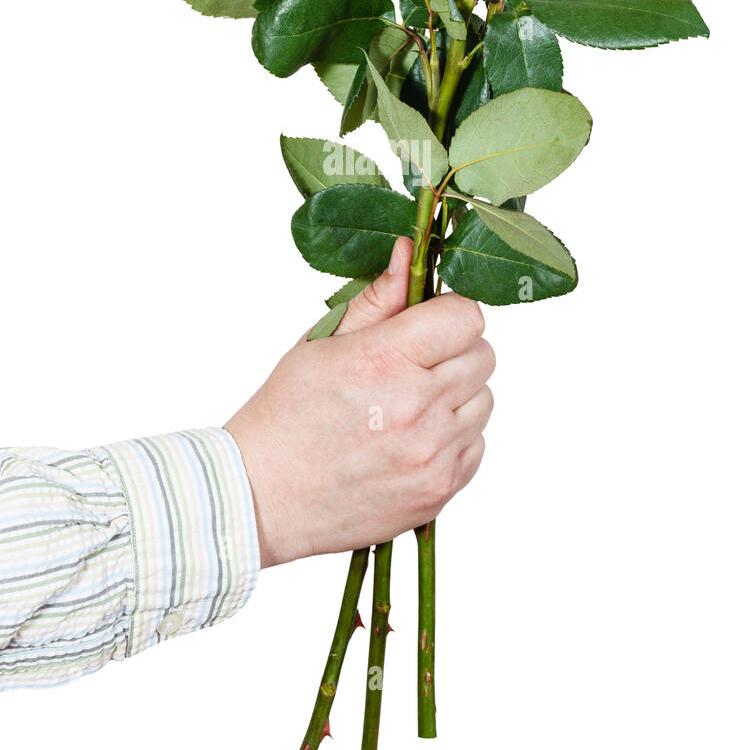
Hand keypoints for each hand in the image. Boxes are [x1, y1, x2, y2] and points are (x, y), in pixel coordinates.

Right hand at [227, 237, 493, 567]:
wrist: (263, 497)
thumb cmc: (286, 415)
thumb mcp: (322, 343)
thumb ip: (377, 299)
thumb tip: (410, 252)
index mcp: (384, 360)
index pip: (466, 316)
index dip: (448, 314)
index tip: (427, 324)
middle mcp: (417, 406)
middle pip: (483, 355)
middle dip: (454, 352)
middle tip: (413, 366)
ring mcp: (433, 453)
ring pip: (485, 400)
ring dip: (457, 396)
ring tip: (408, 406)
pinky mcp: (440, 489)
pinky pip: (478, 445)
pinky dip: (454, 439)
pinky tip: (412, 440)